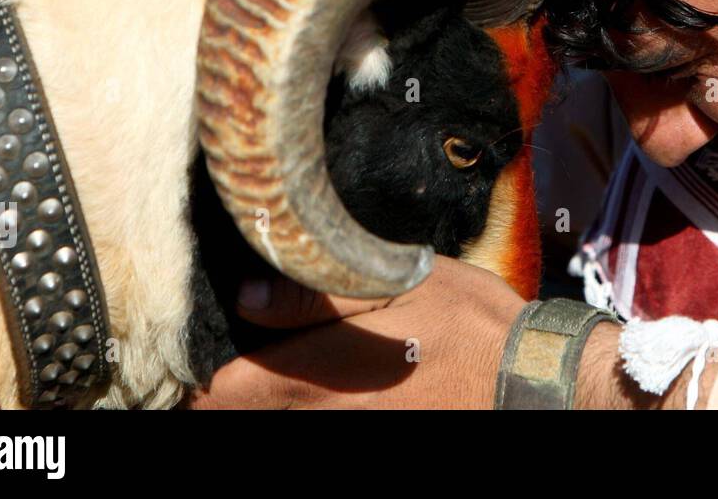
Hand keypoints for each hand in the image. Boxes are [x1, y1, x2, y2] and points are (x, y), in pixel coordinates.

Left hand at [187, 255, 717, 408]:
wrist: (533, 379)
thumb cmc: (470, 322)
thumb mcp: (401, 285)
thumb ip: (319, 294)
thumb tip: (247, 294)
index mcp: (321, 374)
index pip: (225, 391)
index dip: (196, 372)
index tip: (185, 347)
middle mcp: (324, 414)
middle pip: (247, 410)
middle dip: (225, 382)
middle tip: (218, 346)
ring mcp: (350, 428)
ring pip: (280, 415)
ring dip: (264, 390)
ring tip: (263, 353)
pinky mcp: (374, 432)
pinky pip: (318, 419)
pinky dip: (302, 398)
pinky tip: (315, 372)